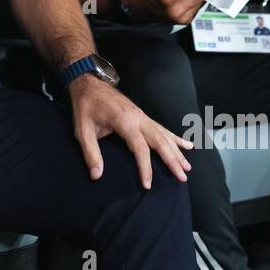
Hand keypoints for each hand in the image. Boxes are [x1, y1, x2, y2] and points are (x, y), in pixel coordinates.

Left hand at [68, 76, 192, 187]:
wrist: (89, 83)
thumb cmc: (85, 107)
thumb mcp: (82, 130)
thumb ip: (90, 153)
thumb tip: (96, 175)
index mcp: (125, 122)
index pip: (140, 148)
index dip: (145, 168)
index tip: (148, 185)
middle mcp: (138, 118)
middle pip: (160, 141)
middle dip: (172, 160)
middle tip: (182, 177)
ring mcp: (142, 116)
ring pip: (164, 134)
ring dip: (177, 151)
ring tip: (188, 167)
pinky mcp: (142, 115)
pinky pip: (162, 128)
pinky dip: (175, 137)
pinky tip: (187, 145)